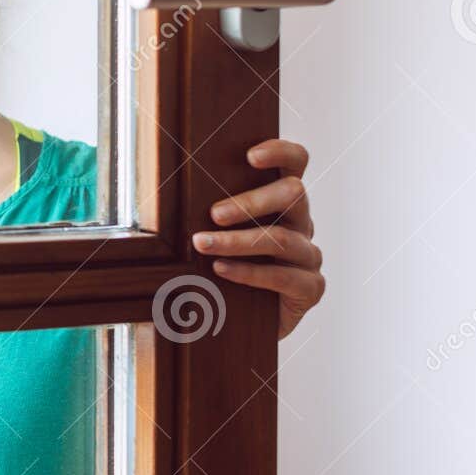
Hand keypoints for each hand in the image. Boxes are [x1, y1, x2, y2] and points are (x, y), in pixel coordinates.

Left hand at [191, 138, 324, 339]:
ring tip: (202, 245)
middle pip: (293, 194)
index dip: (280, 152)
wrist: (239, 322)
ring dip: (238, 241)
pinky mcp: (311, 288)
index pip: (296, 162)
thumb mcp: (215, 232)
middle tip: (213, 214)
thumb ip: (209, 211)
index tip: (250, 156)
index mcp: (282, 201)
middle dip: (251, 202)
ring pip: (282, 239)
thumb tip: (164, 190)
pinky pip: (285, 277)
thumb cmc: (221, 267)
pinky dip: (250, 273)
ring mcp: (309, 255)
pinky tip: (221, 270)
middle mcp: (302, 222)